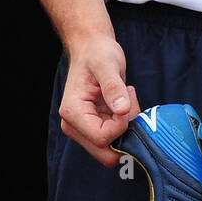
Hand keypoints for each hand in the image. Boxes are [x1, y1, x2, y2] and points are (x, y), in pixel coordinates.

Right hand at [59, 33, 140, 166]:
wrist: (92, 48)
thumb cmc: (97, 53)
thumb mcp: (108, 64)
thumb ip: (113, 88)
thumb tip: (122, 110)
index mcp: (73, 112)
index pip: (101, 138)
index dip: (121, 125)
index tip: (126, 101)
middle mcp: (74, 125)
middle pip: (105, 152)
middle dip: (124, 132)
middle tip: (128, 103)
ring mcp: (83, 128)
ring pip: (113, 146)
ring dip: (126, 126)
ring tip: (125, 97)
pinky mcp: (94, 126)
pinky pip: (115, 137)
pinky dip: (125, 123)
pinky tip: (123, 102)